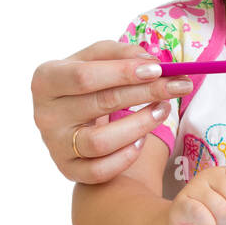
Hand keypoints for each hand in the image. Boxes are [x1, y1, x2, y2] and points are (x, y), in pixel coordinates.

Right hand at [31, 40, 191, 183]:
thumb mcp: (97, 58)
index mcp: (47, 79)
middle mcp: (45, 114)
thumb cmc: (87, 82)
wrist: (70, 116)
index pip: (84, 76)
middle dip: (148, 92)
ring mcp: (55, 145)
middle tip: (180, 85)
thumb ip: (122, 53)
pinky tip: (142, 139)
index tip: (158, 69)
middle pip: (101, 103)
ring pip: (101, 141)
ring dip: (141, 124)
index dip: (123, 72)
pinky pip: (100, 170)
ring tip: (164, 110)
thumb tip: (150, 61)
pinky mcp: (68, 169)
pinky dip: (126, 156)